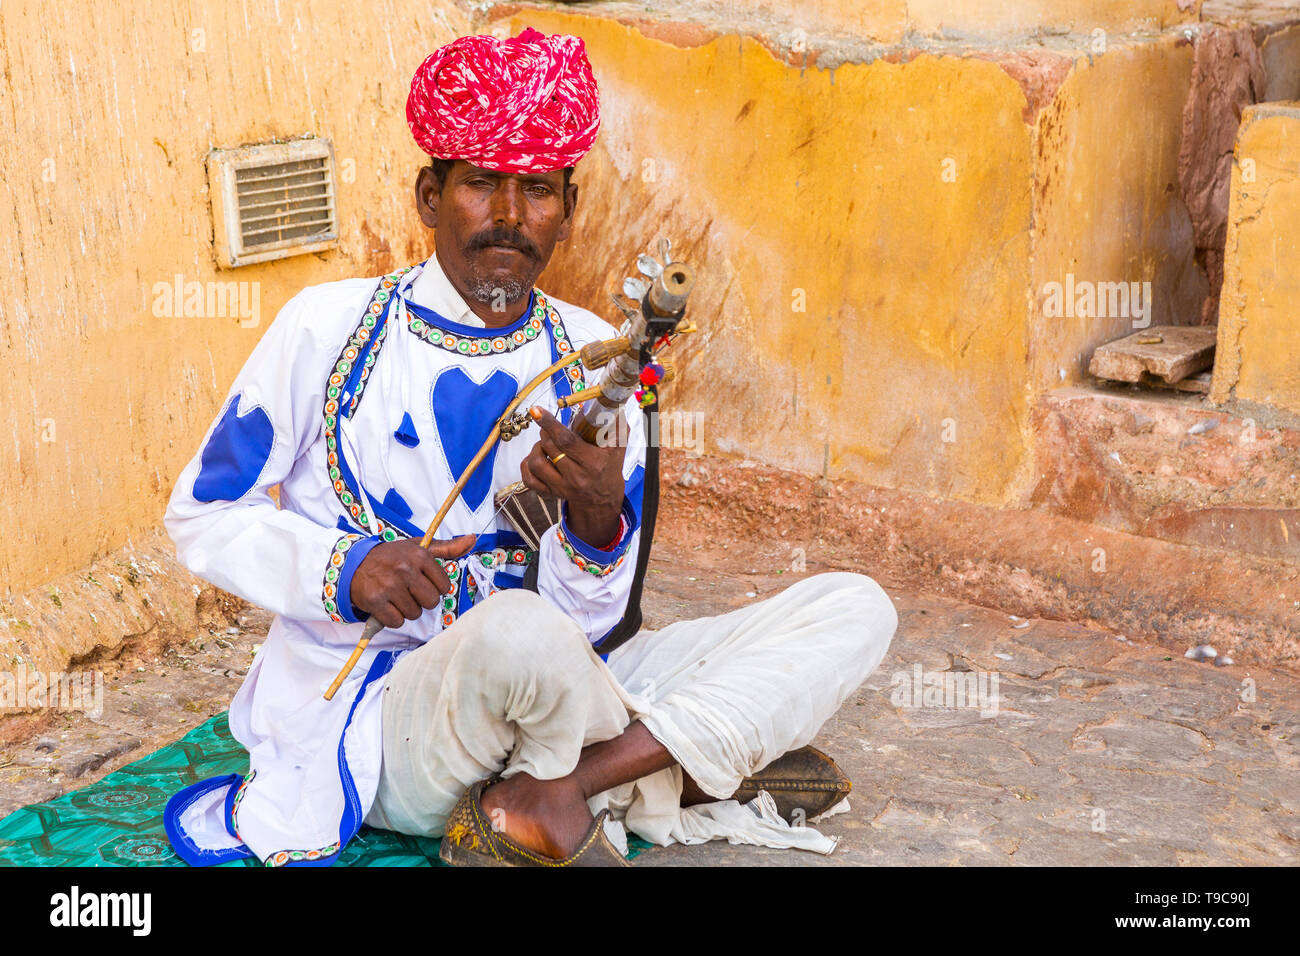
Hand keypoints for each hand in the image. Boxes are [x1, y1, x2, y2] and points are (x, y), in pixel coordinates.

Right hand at [349, 535, 474, 628]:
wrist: (354, 563)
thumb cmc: (392, 557)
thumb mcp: (419, 547)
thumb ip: (447, 548)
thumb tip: (473, 539)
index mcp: (420, 555)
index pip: (444, 586)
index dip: (435, 588)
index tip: (423, 582)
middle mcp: (405, 569)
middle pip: (431, 602)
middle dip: (422, 601)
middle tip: (410, 592)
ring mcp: (389, 585)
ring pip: (414, 614)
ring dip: (407, 610)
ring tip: (396, 596)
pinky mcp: (375, 601)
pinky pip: (397, 622)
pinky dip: (393, 618)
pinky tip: (387, 605)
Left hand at [520, 406, 624, 544]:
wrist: (602, 498)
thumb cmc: (608, 467)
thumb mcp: (617, 446)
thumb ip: (614, 424)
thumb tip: (607, 404)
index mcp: (592, 463)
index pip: (566, 440)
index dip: (550, 424)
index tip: (537, 411)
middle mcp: (576, 477)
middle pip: (550, 447)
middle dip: (546, 431)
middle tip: (551, 427)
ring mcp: (562, 487)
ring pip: (536, 462)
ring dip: (537, 447)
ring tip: (547, 443)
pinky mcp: (551, 493)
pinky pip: (529, 479)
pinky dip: (527, 465)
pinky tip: (537, 457)